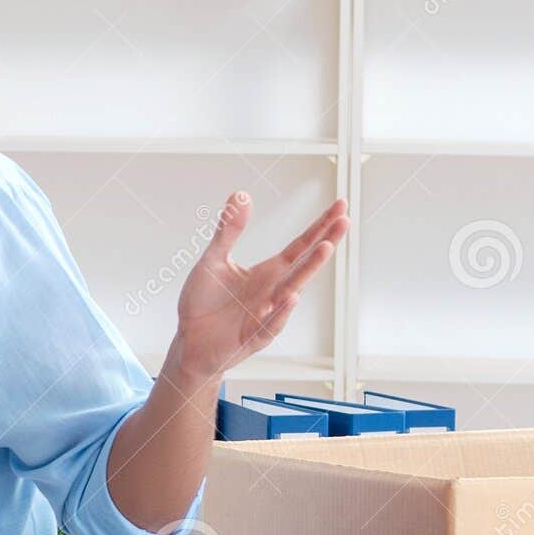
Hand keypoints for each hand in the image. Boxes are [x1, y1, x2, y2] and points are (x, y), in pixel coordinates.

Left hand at [172, 190, 348, 381]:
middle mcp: (274, 291)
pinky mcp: (253, 337)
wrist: (189, 340)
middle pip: (303, 265)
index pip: (300, 246)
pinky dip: (280, 313)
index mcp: (269, 272)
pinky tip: (291, 298)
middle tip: (344, 221)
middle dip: (324, 243)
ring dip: (307, 271)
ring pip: (292, 292)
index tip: (341, 205)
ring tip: (325, 248)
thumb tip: (241, 195)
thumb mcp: (213, 260)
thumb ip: (228, 230)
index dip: (320, 227)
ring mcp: (267, 314)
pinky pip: (269, 325)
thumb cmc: (203, 301)